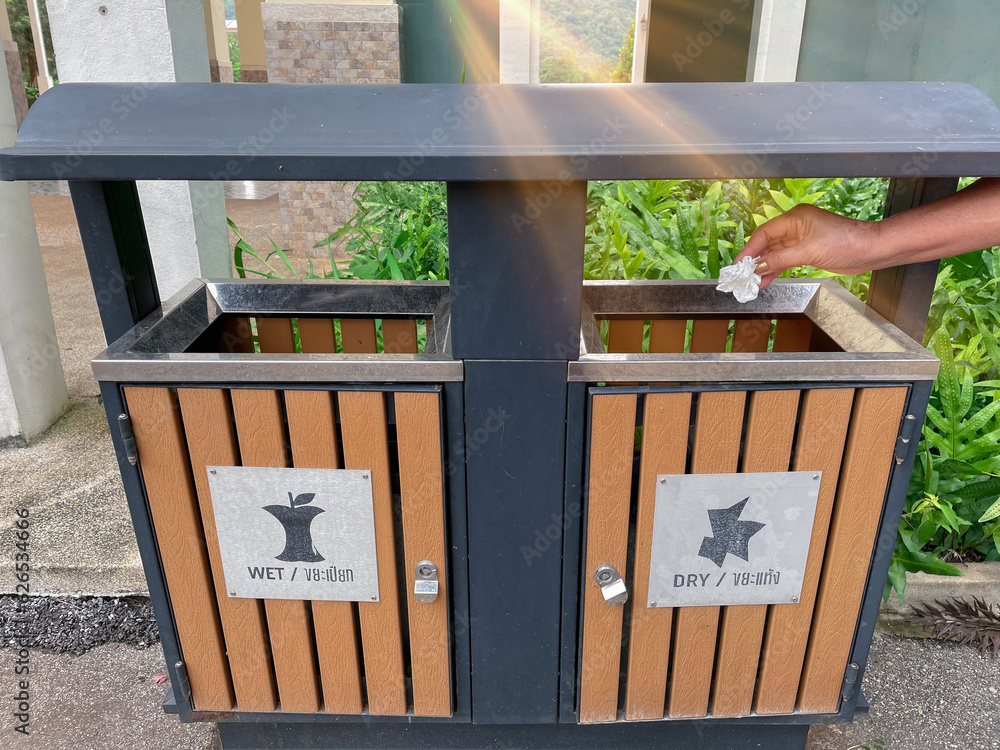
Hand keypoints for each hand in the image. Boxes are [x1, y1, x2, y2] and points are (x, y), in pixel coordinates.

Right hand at [734, 204, 880, 288]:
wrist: (870, 250)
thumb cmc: (846, 242)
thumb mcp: (808, 252)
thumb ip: (780, 259)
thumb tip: (758, 267)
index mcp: (795, 218)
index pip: (764, 233)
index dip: (750, 249)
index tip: (739, 264)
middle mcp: (796, 226)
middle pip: (768, 243)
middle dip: (755, 260)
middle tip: (742, 275)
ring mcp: (802, 239)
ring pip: (775, 253)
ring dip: (764, 268)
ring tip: (752, 283)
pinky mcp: (808, 250)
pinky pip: (785, 259)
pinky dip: (775, 269)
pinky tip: (766, 279)